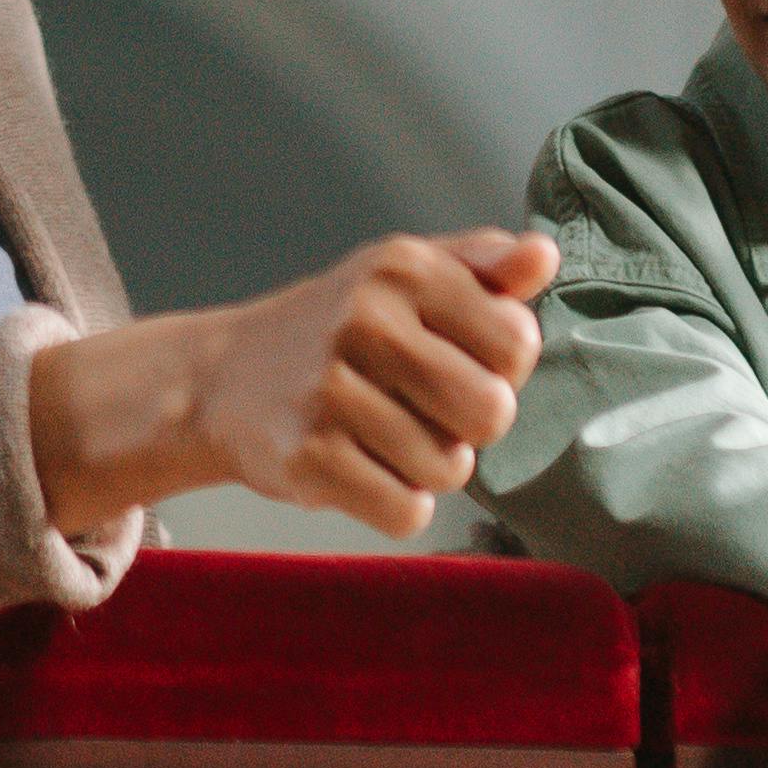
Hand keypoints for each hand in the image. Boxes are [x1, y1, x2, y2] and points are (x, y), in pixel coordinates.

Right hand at [28, 231, 557, 543]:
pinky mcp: (308, 458)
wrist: (223, 379)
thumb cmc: (341, 327)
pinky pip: (406, 513)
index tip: (462, 360)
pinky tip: (364, 469)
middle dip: (471, 426)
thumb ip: (484, 267)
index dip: (502, 366)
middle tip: (427, 409)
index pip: (518, 341)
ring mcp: (331, 391)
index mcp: (404, 267)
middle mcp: (366, 320)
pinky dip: (397, 505)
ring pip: (449, 470)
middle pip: (491, 413)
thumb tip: (544, 254)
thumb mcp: (406, 276)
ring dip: (429, 467)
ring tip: (385, 436)